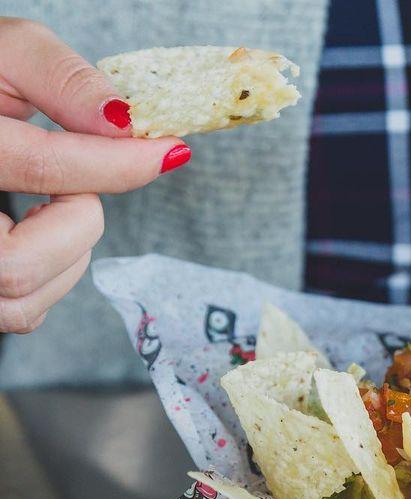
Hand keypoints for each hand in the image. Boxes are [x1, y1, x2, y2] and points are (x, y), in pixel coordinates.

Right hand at [0, 17, 190, 332]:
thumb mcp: (5, 50)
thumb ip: (62, 78)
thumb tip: (126, 122)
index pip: (40, 166)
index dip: (117, 163)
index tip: (169, 151)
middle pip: (19, 265)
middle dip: (77, 222)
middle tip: (74, 183)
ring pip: (22, 298)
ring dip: (68, 251)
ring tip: (52, 204)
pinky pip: (22, 311)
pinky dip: (52, 275)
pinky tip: (37, 232)